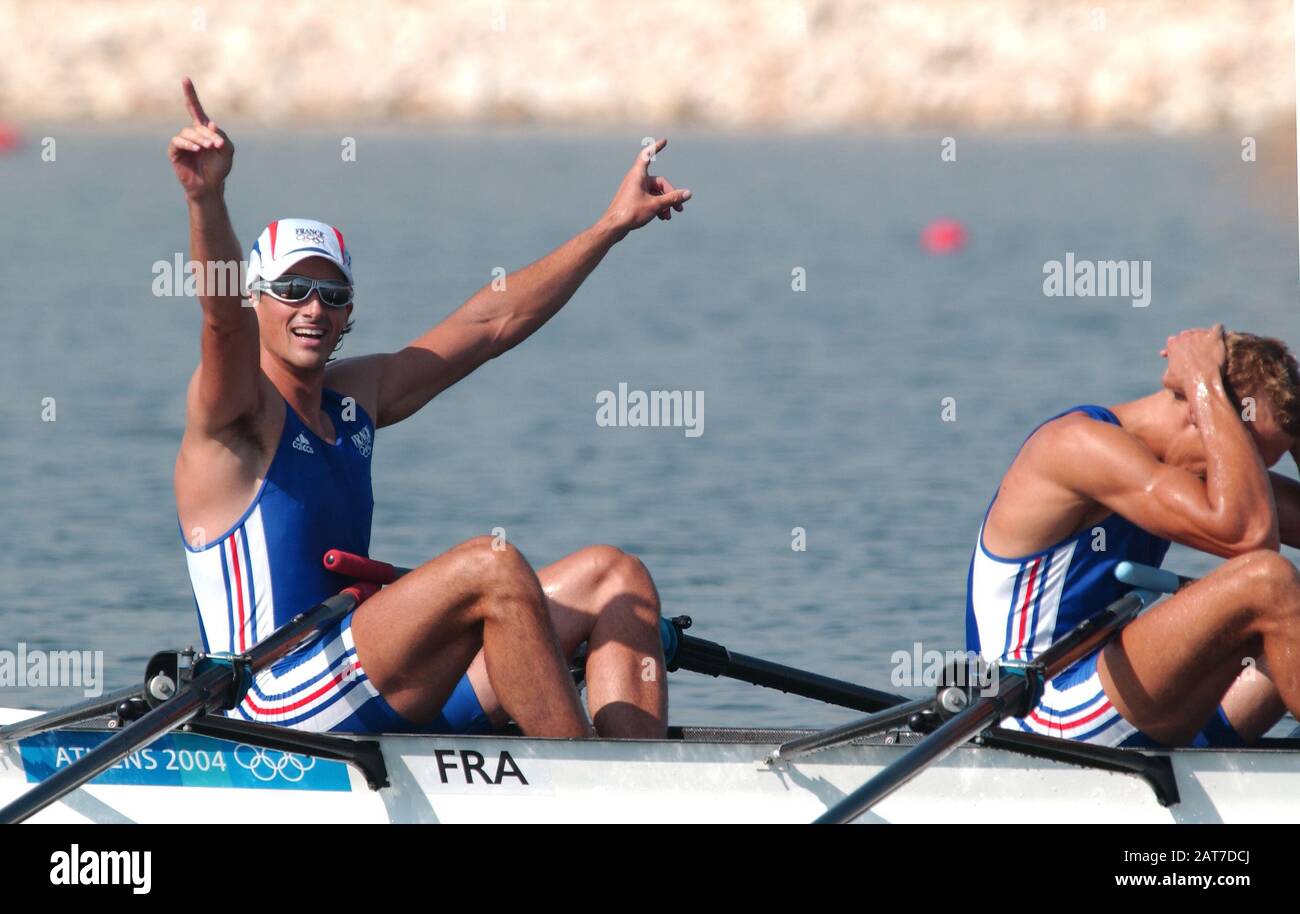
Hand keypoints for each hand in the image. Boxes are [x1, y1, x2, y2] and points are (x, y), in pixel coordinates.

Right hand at [168, 77, 233, 200]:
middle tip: (216, 145)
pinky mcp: (175, 152)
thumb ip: (222, 137)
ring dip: (199, 139)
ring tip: (207, 148)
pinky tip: (196, 149)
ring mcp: (182, 142)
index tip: (185, 78)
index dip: (190, 94)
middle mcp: (191, 133)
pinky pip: (178, 142)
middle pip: (197, 125)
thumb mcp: (227, 152)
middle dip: (208, 134)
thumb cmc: (219, 169)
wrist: (210, 186)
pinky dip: (188, 144)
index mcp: (203, 130)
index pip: (195, 108)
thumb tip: (211, 124)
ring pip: (187, 133)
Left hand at [601, 138, 691, 237]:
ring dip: (664, 203)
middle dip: (670, 195)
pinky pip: (649, 198)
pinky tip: (662, 217)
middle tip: (679, 209)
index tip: (665, 140)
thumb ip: (672, 198)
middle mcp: (635, 179)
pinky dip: (656, 206)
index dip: (656, 147)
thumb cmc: (631, 213)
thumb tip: (688, 193)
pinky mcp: (633, 199)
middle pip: (659, 183)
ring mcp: (634, 189)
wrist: (613, 227)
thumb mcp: (655, 205)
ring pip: (654, 193)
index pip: (648, 155)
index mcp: (638, 175)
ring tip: (669, 217)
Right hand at [1161, 325, 1227, 398]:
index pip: (1173, 341)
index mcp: (1173, 344)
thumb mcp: (1166, 379)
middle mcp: (1185, 336)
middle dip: (1190, 343)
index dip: (1177, 349)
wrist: (1201, 384)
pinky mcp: (1215, 338)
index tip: (1181, 356)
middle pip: (1188, 335)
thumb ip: (1168, 370)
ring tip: (1209, 346)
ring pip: (1202, 332)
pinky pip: (1218, 328)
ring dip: (1205, 337)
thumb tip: (1170, 370)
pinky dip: (1220, 332)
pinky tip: (1221, 338)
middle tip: (1196, 351)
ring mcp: (1200, 335)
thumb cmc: (1183, 384)